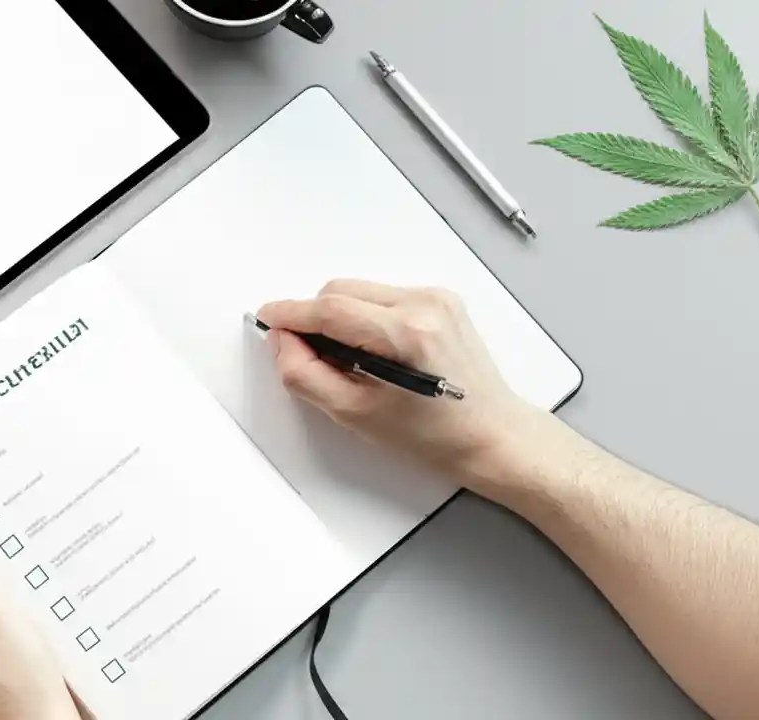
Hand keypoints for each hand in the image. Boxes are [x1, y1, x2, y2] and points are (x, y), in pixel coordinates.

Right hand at [257, 279, 551, 489]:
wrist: (490, 435)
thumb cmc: (433, 435)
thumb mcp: (355, 415)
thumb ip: (306, 375)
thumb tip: (283, 342)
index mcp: (404, 334)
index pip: (329, 309)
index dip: (290, 314)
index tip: (268, 319)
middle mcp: (424, 305)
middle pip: (340, 291)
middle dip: (316, 319)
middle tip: (314, 358)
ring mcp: (436, 298)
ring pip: (360, 291)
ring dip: (342, 318)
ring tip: (353, 361)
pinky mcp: (442, 300)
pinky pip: (383, 297)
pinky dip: (367, 318)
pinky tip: (377, 352)